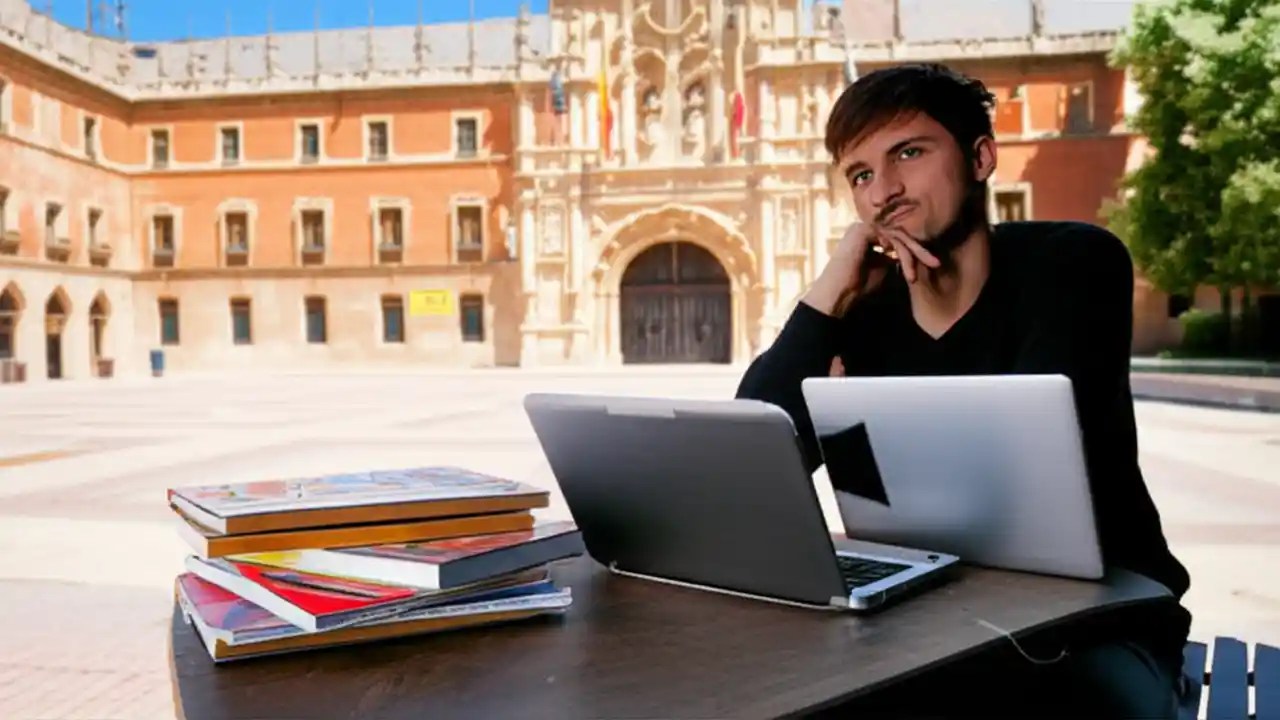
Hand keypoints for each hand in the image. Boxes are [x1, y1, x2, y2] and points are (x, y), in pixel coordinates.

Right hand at [802, 222, 939, 315]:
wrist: (839, 293)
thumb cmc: (858, 286)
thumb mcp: (883, 270)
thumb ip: (895, 259)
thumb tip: (911, 255)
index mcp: (868, 236)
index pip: (897, 238)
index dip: (914, 250)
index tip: (931, 263)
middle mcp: (865, 228)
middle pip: (899, 234)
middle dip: (919, 249)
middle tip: (936, 263)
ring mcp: (862, 227)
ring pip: (896, 235)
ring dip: (909, 254)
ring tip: (916, 273)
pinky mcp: (862, 231)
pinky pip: (889, 236)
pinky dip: (899, 250)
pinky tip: (903, 263)